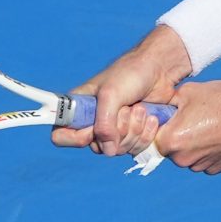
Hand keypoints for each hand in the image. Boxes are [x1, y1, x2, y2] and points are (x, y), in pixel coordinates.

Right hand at [53, 25, 192, 156]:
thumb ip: (104, 123)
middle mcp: (94, 122)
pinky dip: (146, 134)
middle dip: (117, 130)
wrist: (159, 70)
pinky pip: (136, 149)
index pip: (61, 135)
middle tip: (127, 108)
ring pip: (119, 149)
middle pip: (97, 147)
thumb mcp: (110, 94)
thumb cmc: (130, 73)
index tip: (92, 128)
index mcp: (78, 108)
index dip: (75, 138)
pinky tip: (150, 117)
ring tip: (140, 108)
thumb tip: (108, 150)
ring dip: (134, 130)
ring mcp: (114, 130)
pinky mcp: (133, 135)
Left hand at [154, 81, 220, 174]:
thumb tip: (158, 108)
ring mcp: (200, 166)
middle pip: (170, 147)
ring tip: (209, 124)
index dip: (160, 124)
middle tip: (193, 117)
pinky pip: (203, 159)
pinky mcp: (215, 169)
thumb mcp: (188, 92)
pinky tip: (219, 134)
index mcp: (170, 140)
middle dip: (177, 134)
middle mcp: (182, 159)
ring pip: (187, 155)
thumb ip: (168, 104)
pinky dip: (207, 150)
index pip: (152, 135)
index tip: (170, 115)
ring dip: (193, 143)